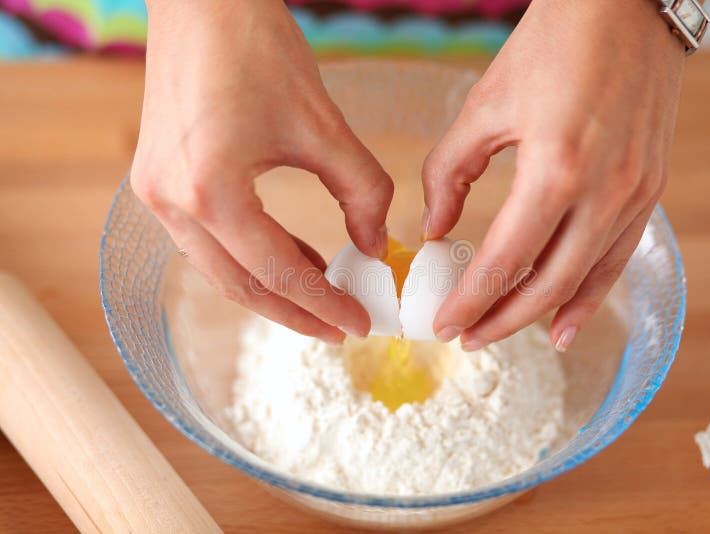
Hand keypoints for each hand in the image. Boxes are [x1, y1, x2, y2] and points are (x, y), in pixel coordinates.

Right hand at [131, 1, 392, 343]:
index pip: (276, 272)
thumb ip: (361, 192)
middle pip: (240, 286)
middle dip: (294, 312)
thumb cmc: (258, 48)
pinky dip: (249, 256)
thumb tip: (377, 245)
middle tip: (339, 327)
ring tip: (321, 294)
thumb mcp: (324, 126)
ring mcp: (155, 193)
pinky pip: (206, 240)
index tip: (358, 324)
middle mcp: (170, 202)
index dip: (323, 303)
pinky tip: (288, 255)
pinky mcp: (158, 179)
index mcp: (209, 191)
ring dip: (271, 287)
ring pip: (220, 268)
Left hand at [422, 0, 684, 350]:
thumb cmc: (554, 43)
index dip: (470, 300)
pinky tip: (567, 322)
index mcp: (555, 169)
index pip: (504, 261)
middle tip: (466, 338)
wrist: (627, 7)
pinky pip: (616, 258)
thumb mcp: (485, 104)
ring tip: (505, 335)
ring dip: (542, 316)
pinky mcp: (650, 189)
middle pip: (546, 285)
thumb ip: (450, 172)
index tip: (443, 322)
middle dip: (500, 320)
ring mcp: (634, 194)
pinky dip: (590, 294)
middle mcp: (603, 192)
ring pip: (584, 279)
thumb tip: (434, 227)